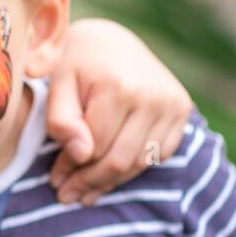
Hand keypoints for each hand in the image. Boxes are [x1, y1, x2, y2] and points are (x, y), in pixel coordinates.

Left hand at [44, 18, 191, 205]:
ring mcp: (172, 103)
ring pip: (140, 162)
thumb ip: (62, 120)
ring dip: (111, 182)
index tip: (54, 180)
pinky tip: (110, 175)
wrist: (109, 40)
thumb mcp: (58, 85)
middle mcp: (152, 95)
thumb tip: (81, 154)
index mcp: (118, 86)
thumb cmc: (76, 64)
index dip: (71, 169)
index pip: (93, 147)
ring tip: (85, 193)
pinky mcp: (181, 110)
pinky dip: (134, 168)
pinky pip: (159, 153)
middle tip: (67, 196)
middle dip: (89, 183)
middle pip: (119, 159)